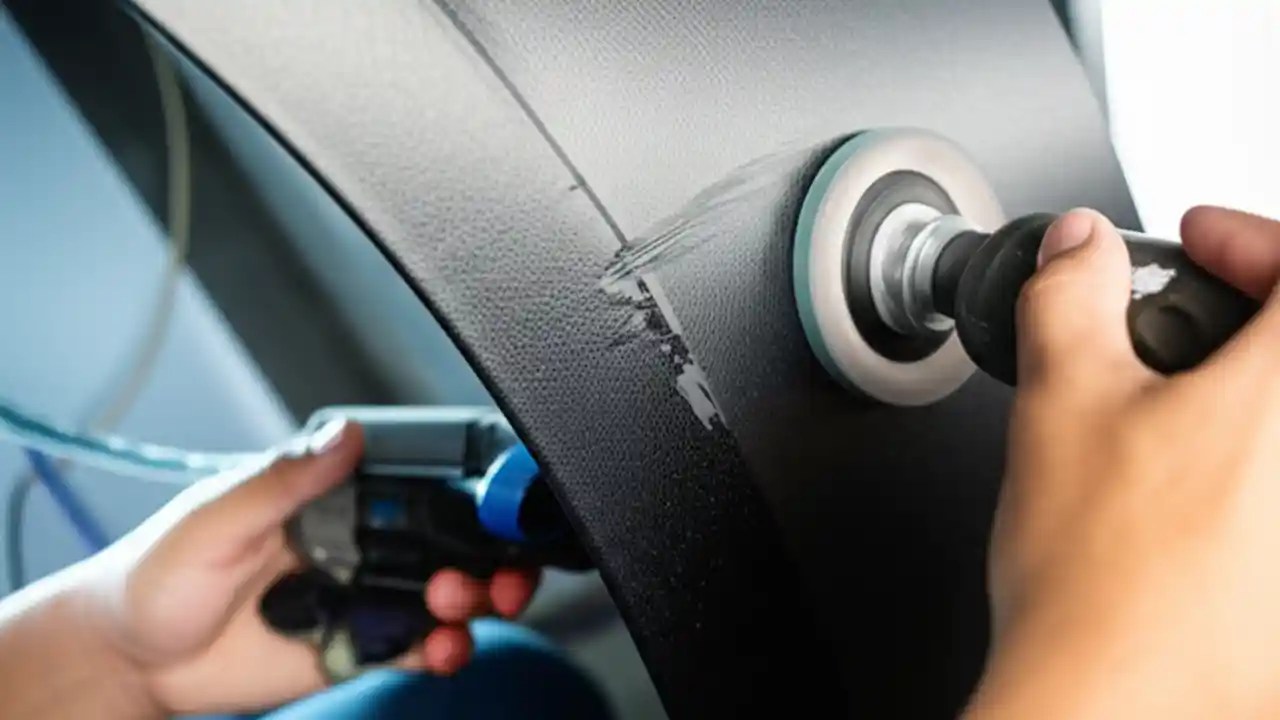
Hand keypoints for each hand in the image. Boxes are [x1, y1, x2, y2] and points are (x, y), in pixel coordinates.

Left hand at [74, 419, 539, 715]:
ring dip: (476, 598)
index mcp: (332, 493)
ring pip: (448, 593)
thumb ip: (283, 479)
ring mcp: (363, 594)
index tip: (498, 501)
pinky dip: (445, 648)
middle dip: (491, 552)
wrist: (129, 659)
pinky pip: (419, 646)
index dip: (468, 490)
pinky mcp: (358, 646)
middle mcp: (359, 540)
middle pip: (451, 539)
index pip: (418, 480)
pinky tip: (441, 648)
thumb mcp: (217, 515)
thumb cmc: (157, 573)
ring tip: (456, 606)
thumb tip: (345, 433)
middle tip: (498, 569)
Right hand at [964, 207, 1279, 718]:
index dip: (1250, 240)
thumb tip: (1077, 247)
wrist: (1113, 706)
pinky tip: (1198, 494)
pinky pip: (1275, 498)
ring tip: (1184, 410)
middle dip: (1256, 312)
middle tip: (1195, 322)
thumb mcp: (1059, 400)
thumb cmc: (1102, 578)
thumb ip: (1070, 297)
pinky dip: (1250, 468)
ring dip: (1250, 394)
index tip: (1201, 248)